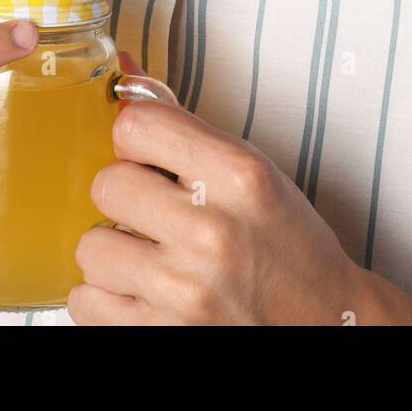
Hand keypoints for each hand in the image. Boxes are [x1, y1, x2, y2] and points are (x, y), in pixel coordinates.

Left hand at [69, 50, 363, 324]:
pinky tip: (143, 291)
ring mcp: (184, 291)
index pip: (135, 126)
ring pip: (90, 248)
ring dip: (114, 252)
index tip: (150, 156)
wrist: (326, 325)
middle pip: (106, 185)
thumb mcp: (251, 171)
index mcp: (238, 177)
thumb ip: (183, 124)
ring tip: (151, 256)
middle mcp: (211, 232)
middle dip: (125, 197)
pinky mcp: (160, 336)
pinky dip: (106, 298)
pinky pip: (85, 303)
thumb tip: (123, 73)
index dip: (135, 139)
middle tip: (154, 211)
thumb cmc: (288, 245)